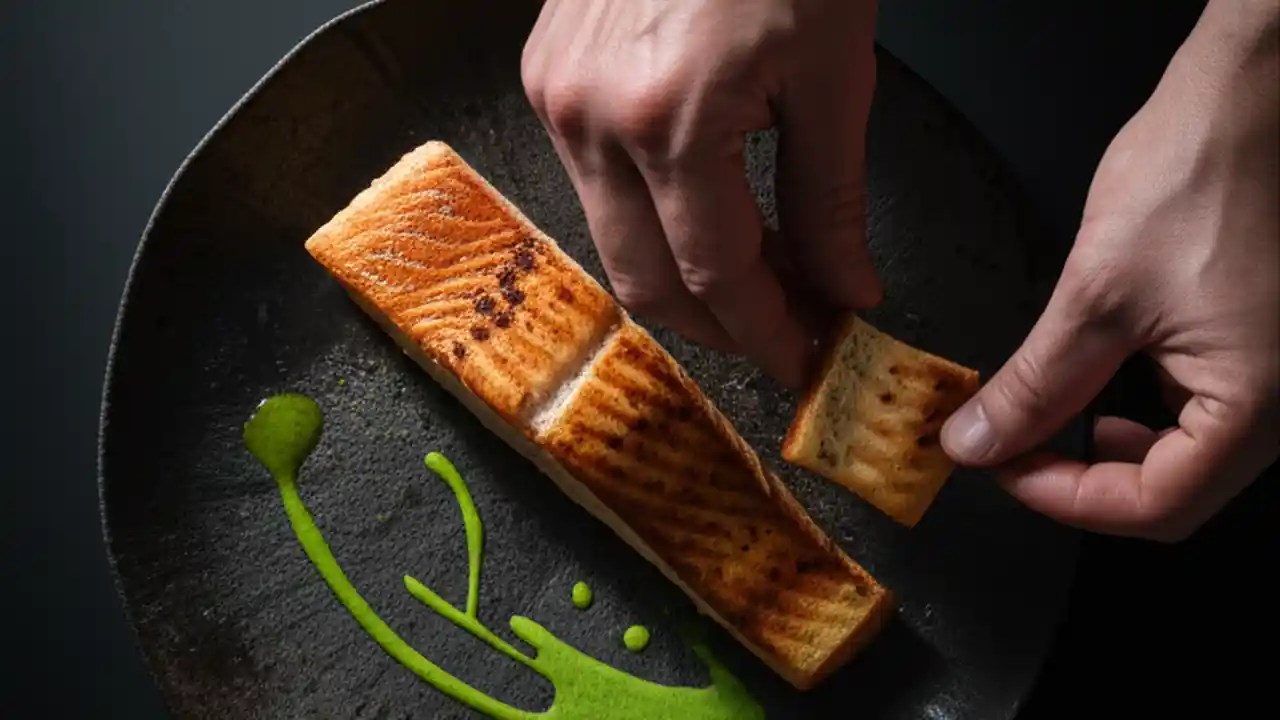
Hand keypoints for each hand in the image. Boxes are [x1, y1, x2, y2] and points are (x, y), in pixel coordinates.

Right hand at [521, 0, 881, 388]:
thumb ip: (833, 201)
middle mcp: (591, 119)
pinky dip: (652, 217)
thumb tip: (845, 293)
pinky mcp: (548, 76)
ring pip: (613, 239)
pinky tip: (706, 211)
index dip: (767, 333)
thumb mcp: (835, 74)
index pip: (714, 276)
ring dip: (683, 276)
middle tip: (785, 331)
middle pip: (644, 281)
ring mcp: (558, 97)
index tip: (806, 362)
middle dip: (719, 326)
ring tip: (758, 276)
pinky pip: (594, 182)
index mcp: (670, 121)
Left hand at [942, 0, 1279, 541]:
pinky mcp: (1255, 347)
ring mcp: (1271, 378)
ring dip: (1101, 439)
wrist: (1253, 97)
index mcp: (1257, 408)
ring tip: (1040, 407)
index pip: (1154, 507)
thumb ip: (1037, 383)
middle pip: (1169, 490)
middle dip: (1078, 473)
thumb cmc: (1198, 178)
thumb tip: (977, 443)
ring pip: (1179, 451)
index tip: (995, 466)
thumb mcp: (1097, 294)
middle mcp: (1278, 408)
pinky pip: (1193, 405)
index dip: (1062, 498)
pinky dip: (1130, 402)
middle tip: (1010, 443)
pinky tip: (1091, 371)